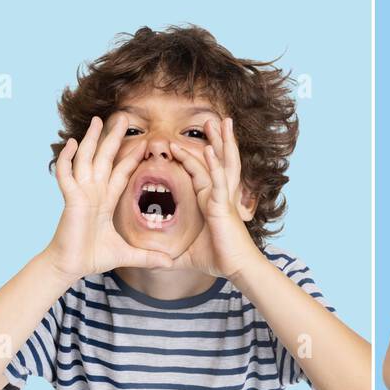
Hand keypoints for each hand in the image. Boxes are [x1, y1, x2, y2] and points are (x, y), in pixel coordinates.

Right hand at [44, 113, 173, 280]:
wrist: (71, 267)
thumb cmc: (92, 258)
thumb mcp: (127, 255)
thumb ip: (147, 256)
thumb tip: (169, 262)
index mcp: (105, 201)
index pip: (121, 173)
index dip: (131, 158)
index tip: (145, 144)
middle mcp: (93, 192)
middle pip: (104, 158)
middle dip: (113, 138)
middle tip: (122, 117)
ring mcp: (81, 193)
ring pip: (86, 160)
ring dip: (91, 140)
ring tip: (98, 120)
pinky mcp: (70, 199)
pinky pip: (66, 174)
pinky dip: (66, 158)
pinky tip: (70, 143)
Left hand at [167, 117, 259, 279]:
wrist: (236, 269)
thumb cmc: (216, 259)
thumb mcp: (186, 254)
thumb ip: (169, 254)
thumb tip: (153, 262)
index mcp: (210, 201)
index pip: (199, 172)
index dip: (189, 157)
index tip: (175, 145)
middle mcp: (219, 195)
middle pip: (218, 160)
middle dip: (216, 139)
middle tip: (211, 120)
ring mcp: (223, 198)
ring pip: (223, 163)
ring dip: (221, 142)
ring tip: (220, 122)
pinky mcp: (224, 207)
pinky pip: (219, 182)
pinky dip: (214, 166)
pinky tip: (208, 151)